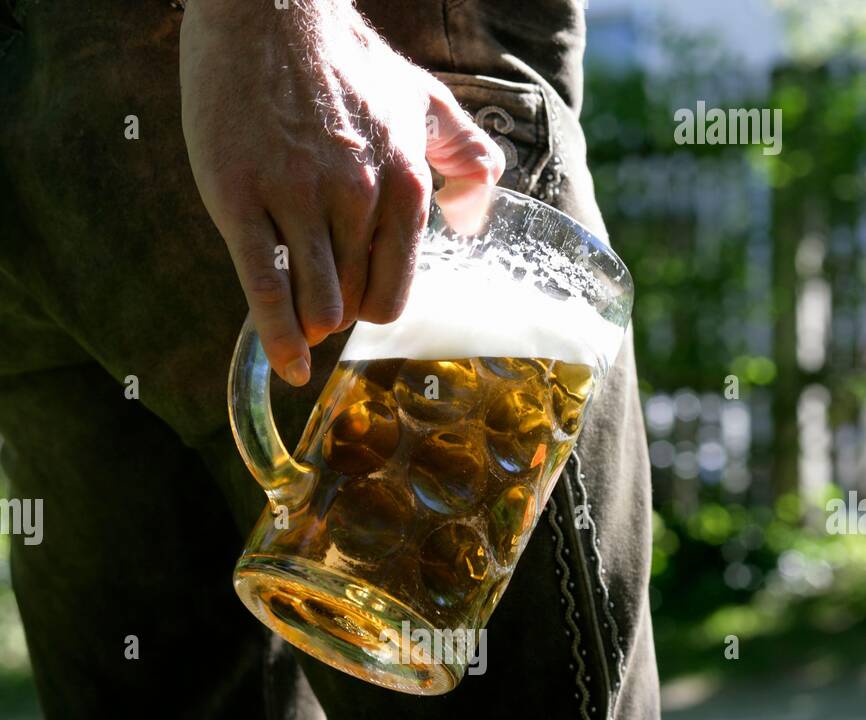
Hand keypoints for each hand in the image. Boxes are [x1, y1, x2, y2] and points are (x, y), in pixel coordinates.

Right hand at [180, 0, 505, 383]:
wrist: (267, 6)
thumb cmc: (343, 59)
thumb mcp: (419, 98)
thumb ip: (461, 152)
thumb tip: (480, 206)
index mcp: (405, 181)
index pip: (396, 290)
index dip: (373, 306)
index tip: (357, 302)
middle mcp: (358, 196)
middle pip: (352, 304)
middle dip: (337, 313)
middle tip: (321, 300)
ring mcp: (298, 199)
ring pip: (316, 306)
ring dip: (309, 323)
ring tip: (299, 318)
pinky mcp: (241, 198)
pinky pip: (265, 288)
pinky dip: (277, 338)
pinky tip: (287, 367)